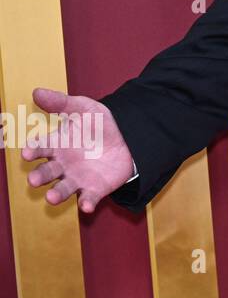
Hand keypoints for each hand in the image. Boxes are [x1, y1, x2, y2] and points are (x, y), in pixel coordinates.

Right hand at [21, 87, 135, 213]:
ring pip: (63, 188)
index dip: (33, 150)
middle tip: (34, 179)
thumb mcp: (83, 108)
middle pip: (47, 171)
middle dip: (40, 175)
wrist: (128, 137)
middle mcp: (62, 164)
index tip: (28, 153)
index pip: (40, 147)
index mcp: (56, 144)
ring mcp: (77, 178)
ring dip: (57, 194)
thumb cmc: (98, 124)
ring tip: (51, 197)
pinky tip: (86, 206)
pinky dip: (87, 202)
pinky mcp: (95, 188)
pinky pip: (89, 197)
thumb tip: (37, 91)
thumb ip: (61, 102)